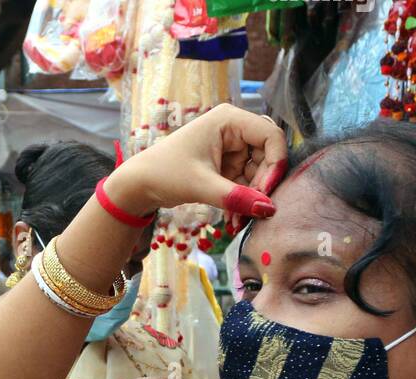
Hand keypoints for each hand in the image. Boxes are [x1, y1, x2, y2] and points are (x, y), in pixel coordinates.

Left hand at [104, 104, 286, 220]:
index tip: (267, 193)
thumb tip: (268, 210)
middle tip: (251, 213)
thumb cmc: (165, 174)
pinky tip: (231, 219)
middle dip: (261, 187)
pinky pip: (245, 183)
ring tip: (236, 222)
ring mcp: (230, 148)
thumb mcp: (202, 185)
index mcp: (229, 119)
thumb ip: (236, 197)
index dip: (275, 164)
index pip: (270, 135)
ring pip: (257, 173)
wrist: (140, 184)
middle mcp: (233, 129)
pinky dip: (241, 200)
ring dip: (251, 199)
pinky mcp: (226, 165)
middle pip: (267, 156)